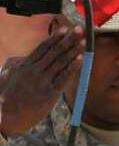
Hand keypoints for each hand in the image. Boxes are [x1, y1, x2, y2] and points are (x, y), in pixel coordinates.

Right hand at [0, 20, 84, 136]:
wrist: (1, 116)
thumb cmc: (2, 98)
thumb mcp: (3, 76)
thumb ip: (14, 65)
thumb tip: (21, 58)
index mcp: (24, 66)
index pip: (42, 48)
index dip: (54, 38)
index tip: (64, 29)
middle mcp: (34, 71)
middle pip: (54, 52)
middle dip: (68, 40)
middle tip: (79, 29)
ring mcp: (42, 81)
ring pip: (60, 63)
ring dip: (73, 51)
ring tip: (83, 41)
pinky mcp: (48, 94)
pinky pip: (63, 79)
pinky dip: (72, 68)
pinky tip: (80, 59)